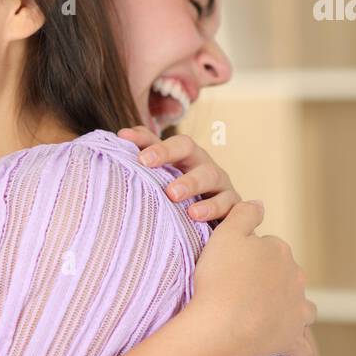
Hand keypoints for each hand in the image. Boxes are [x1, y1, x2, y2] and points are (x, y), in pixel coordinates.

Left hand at [117, 126, 240, 222]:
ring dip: (192, 184)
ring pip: (211, 176)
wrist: (214, 220)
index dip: (159, 147)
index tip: (137, 155)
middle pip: (193, 151)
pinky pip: (228, 204)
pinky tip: (196, 215)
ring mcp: (221, 185)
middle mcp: (205, 165)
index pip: (176, 143)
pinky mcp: (233, 206)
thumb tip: (122, 135)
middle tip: (151, 170)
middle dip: (169, 155)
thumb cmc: (180, 192)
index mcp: (187, 156)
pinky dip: (213, 208)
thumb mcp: (163, 173)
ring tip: (173, 195)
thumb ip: (144, 151)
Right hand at [184, 200, 315, 355]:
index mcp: (280, 252)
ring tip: (269, 315)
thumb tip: (260, 203)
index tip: (232, 265)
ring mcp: (296, 311)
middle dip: (272, 281)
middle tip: (242, 290)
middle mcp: (295, 279)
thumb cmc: (219, 278)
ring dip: (291, 310)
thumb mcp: (224, 234)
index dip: (250, 255)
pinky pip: (302, 348)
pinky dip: (297, 349)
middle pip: (287, 276)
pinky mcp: (290, 340)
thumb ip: (244, 214)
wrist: (220, 325)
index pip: (269, 248)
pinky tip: (291, 351)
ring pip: (302, 308)